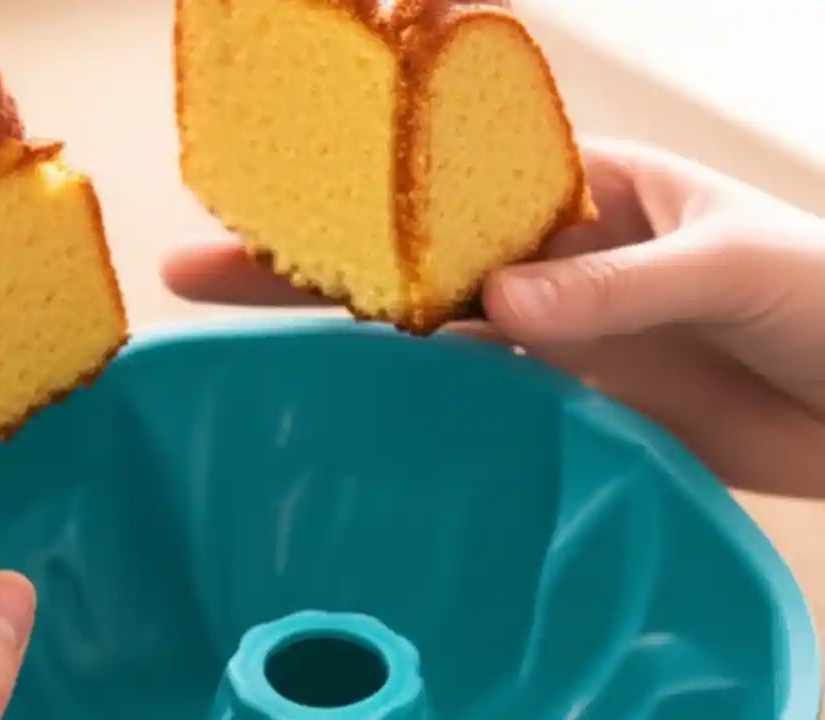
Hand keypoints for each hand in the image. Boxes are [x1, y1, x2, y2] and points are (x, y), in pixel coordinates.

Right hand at [163, 137, 824, 495]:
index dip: (360, 181)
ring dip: (336, 333)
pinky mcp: (565, 404)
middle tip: (197, 267)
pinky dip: (408, 402)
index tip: (273, 186)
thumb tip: (503, 307)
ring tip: (239, 334)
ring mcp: (549, 332)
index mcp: (584, 189)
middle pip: (406, 256)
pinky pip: (471, 399)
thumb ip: (617, 286)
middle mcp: (548, 256)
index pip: (449, 178)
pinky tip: (343, 404)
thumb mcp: (732, 263)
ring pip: (421, 330)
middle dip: (304, 259)